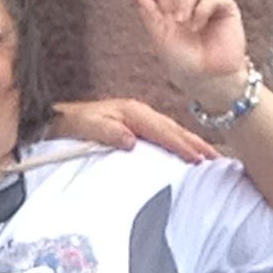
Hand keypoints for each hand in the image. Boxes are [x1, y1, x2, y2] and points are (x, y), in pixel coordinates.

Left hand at [48, 95, 217, 163]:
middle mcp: (138, 112)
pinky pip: (163, 135)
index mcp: (130, 112)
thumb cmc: (68, 124)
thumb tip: (131, 141)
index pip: (162, 130)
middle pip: (174, 128)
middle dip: (196, 144)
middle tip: (218, 159)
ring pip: (172, 131)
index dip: (181, 145)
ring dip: (192, 143)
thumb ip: (105, 131)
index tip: (198, 159)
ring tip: (211, 157)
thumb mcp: (82, 126)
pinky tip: (188, 152)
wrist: (55, 119)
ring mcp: (138, 119)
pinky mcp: (135, 127)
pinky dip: (179, 143)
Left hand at [124, 0, 250, 111]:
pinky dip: (202, 9)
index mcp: (171, 7)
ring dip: (187, 0)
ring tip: (183, 22)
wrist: (208, 80)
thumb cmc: (183, 65)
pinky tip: (198, 26)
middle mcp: (190, 1)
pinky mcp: (226, 9)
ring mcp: (209, 3)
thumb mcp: (160, 39)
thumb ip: (149, 14)